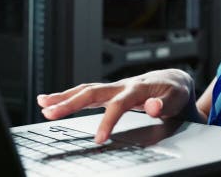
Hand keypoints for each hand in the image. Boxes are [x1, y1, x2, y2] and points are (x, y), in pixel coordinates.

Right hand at [37, 69, 197, 143]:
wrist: (175, 80)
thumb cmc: (175, 91)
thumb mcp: (177, 98)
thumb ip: (165, 104)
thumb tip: (153, 107)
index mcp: (138, 88)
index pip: (119, 104)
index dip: (108, 121)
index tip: (99, 139)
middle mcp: (122, 85)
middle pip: (92, 91)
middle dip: (70, 102)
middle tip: (49, 113)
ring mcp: (115, 87)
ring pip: (86, 90)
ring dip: (64, 96)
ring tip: (42, 104)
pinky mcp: (111, 91)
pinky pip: (87, 92)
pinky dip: (69, 96)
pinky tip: (52, 101)